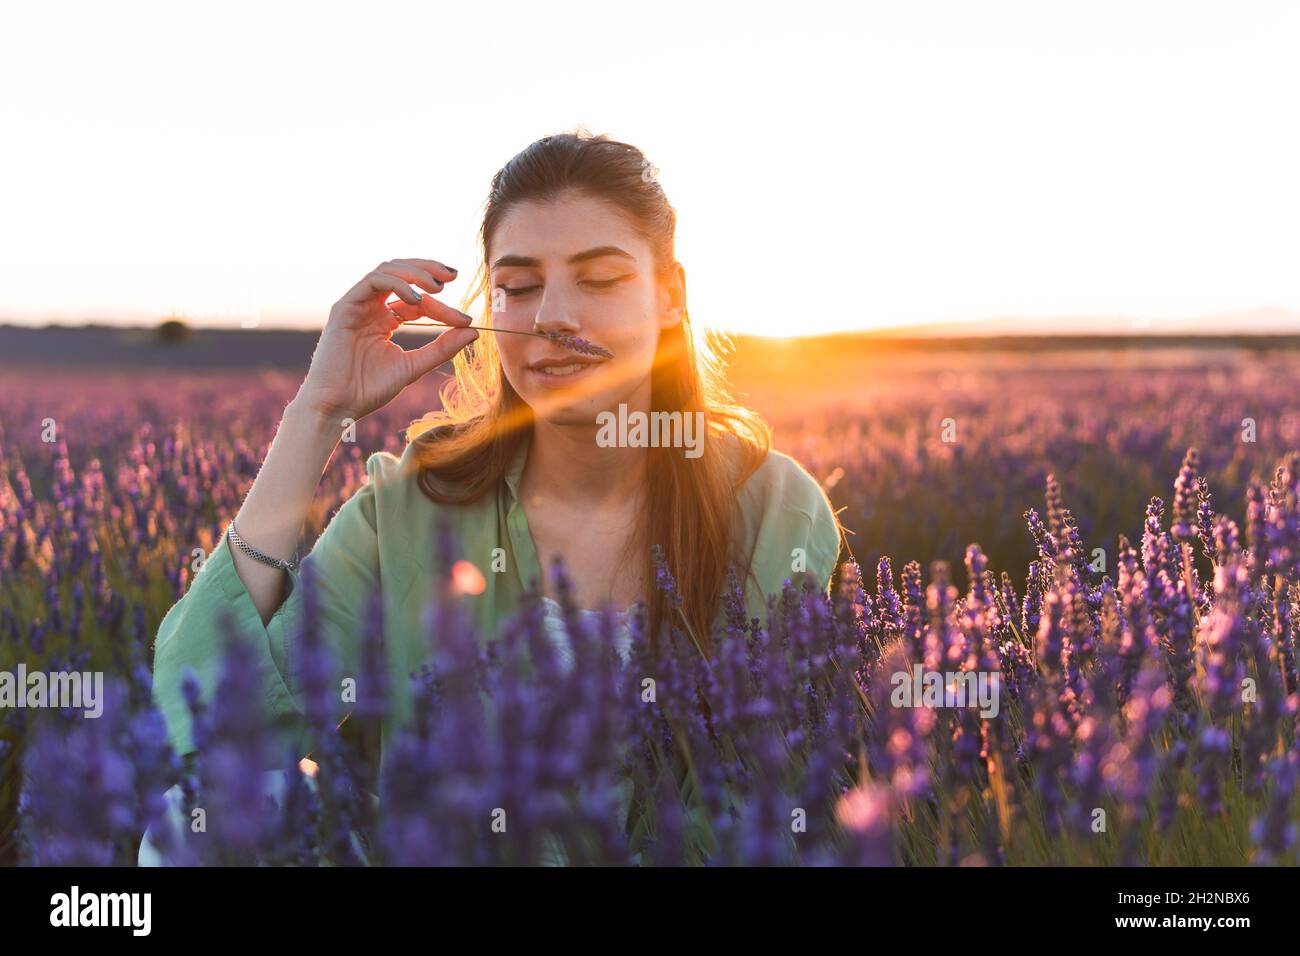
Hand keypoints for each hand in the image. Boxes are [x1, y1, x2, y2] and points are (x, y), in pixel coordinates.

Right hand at [296, 258, 477, 423]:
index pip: (418, 301)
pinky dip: (397, 284)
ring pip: (387, 270)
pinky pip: (373, 281)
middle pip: (401, 273)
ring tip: (437, 286)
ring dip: (415, 273)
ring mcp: (357, 305)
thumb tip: (474, 331)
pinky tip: (415, 298)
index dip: (442, 305)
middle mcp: (371, 307)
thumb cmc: (369, 389)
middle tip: (454, 275)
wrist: (338, 406)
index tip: (465, 319)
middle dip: (428, 269)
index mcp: (385, 320)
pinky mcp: (344, 307)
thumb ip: (442, 348)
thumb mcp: (414, 366)